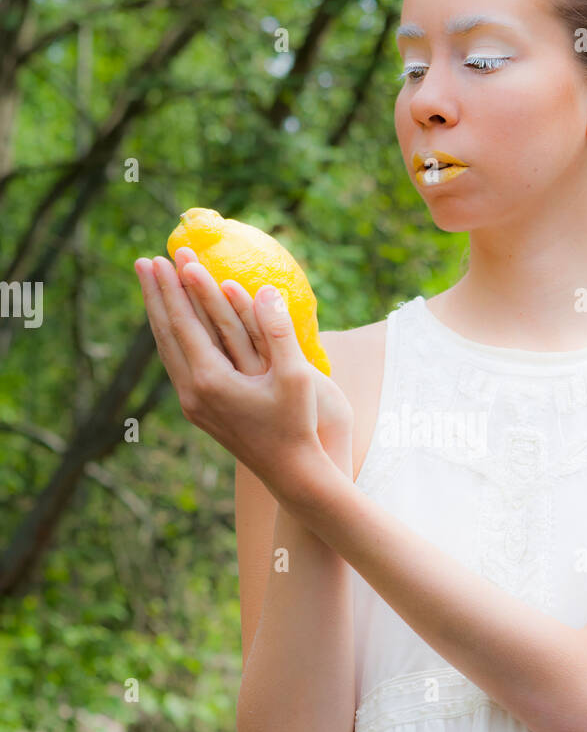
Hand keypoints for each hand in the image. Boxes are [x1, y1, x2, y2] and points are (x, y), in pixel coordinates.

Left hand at [171, 245, 353, 455]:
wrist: (290, 473)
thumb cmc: (297, 424)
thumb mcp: (295, 376)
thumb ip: (278, 331)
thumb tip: (265, 289)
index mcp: (211, 381)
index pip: (183, 324)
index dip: (173, 289)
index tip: (163, 258)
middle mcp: (193, 392)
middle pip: (166, 334)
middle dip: (156, 295)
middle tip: (145, 261)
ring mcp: (192, 403)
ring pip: (166, 351)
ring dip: (158, 316)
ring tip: (151, 288)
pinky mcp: (198, 410)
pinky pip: (175, 365)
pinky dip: (169, 338)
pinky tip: (169, 327)